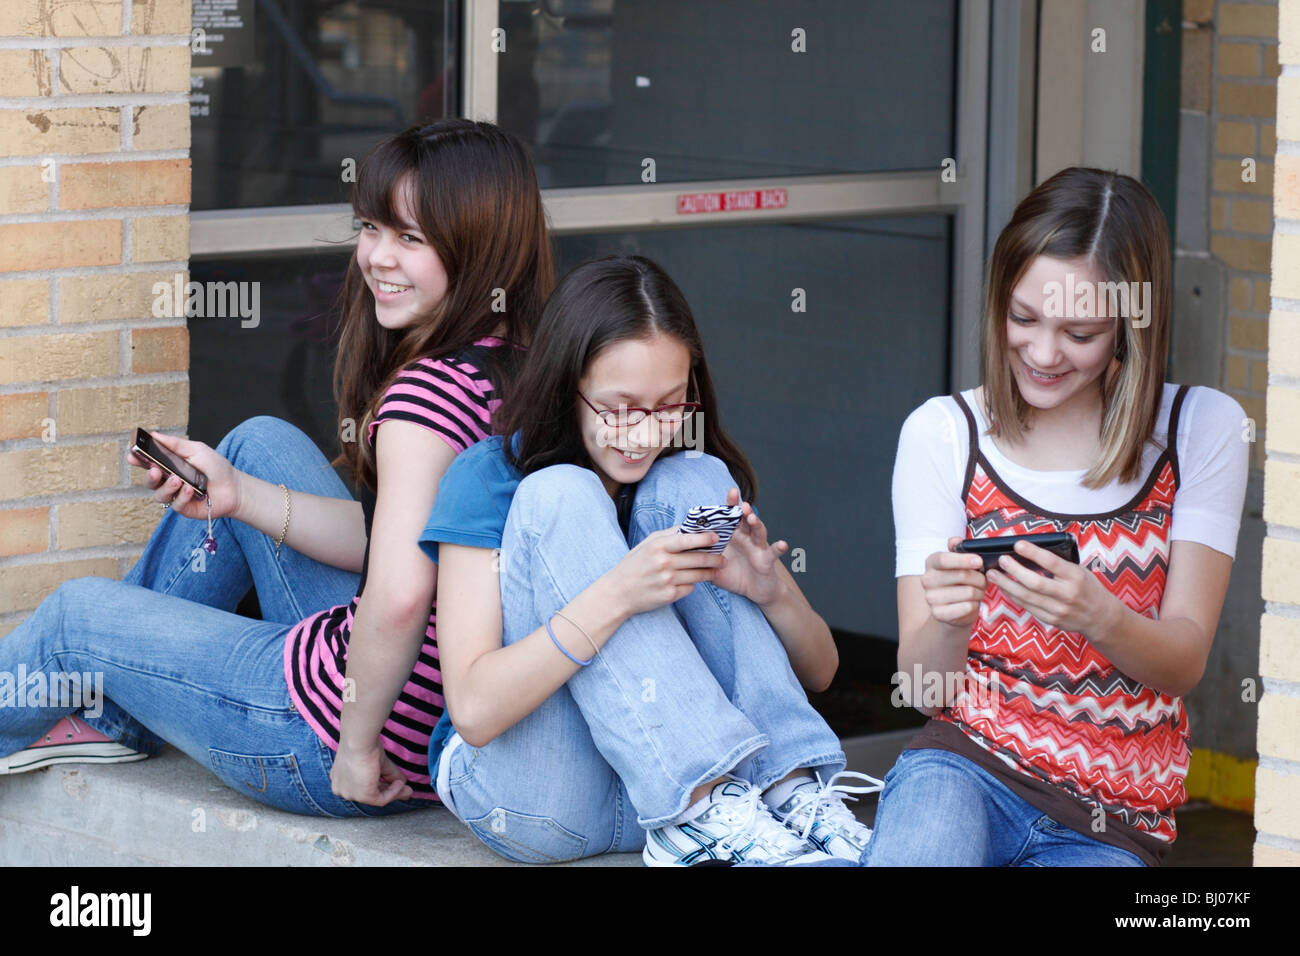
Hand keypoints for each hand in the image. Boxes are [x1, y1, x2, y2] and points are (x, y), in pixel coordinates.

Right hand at [128, 431, 239, 520]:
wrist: (234, 487)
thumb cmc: (215, 467)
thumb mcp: (197, 450)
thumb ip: (175, 444)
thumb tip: (154, 434)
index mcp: (169, 464)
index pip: (148, 462)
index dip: (138, 459)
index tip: (132, 454)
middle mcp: (169, 480)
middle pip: (149, 481)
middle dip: (149, 476)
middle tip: (154, 470)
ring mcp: (175, 495)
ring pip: (159, 495)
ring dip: (167, 487)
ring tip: (178, 479)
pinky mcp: (183, 507)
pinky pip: (175, 504)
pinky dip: (182, 496)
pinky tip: (190, 490)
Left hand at [330, 741, 412, 806]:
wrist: (359, 741)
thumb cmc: (363, 744)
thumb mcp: (377, 761)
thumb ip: (388, 774)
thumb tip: (403, 783)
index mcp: (340, 779)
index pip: (361, 786)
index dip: (380, 785)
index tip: (395, 784)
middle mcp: (341, 790)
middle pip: (369, 793)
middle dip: (389, 792)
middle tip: (406, 790)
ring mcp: (351, 795)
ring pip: (376, 797)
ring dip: (394, 793)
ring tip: (407, 788)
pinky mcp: (363, 796)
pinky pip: (382, 799)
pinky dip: (394, 792)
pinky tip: (400, 783)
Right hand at [605, 526, 722, 617]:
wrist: (618, 592)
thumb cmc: (634, 564)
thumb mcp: (647, 544)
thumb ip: (669, 534)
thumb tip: (691, 527)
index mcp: (658, 546)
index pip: (688, 540)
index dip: (705, 538)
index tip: (718, 537)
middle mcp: (663, 562)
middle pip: (698, 559)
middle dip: (714, 558)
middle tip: (724, 558)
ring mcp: (667, 580)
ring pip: (698, 575)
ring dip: (710, 572)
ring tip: (716, 569)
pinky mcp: (669, 595)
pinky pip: (689, 587)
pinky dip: (692, 584)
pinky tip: (691, 581)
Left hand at [712, 487, 786, 605]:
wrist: (756, 591)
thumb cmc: (735, 575)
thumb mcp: (714, 567)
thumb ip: (701, 559)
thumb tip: (680, 555)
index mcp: (732, 537)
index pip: (729, 518)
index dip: (728, 506)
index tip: (728, 493)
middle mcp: (746, 538)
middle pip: (744, 520)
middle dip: (742, 510)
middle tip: (739, 502)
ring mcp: (758, 547)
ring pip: (758, 532)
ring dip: (756, 523)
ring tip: (752, 517)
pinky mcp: (767, 559)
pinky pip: (774, 553)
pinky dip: (779, 548)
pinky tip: (783, 544)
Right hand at [920, 537, 988, 627]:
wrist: (952, 610)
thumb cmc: (959, 582)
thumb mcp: (959, 564)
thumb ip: (958, 550)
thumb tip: (955, 540)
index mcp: (931, 563)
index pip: (944, 559)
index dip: (963, 560)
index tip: (979, 561)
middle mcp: (927, 580)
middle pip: (962, 576)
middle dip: (980, 578)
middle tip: (983, 581)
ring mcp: (931, 598)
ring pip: (969, 592)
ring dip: (980, 593)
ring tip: (978, 593)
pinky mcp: (939, 614)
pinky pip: (967, 607)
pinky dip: (975, 606)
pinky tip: (971, 604)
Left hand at [985, 539, 1116, 636]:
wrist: (1100, 617)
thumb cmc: (1087, 587)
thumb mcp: (1079, 570)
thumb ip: (1058, 564)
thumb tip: (1030, 551)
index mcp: (1076, 577)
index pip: (1052, 563)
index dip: (1033, 553)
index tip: (1017, 544)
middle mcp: (1067, 594)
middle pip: (1035, 583)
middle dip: (1014, 570)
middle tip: (1000, 560)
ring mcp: (1059, 609)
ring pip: (1027, 597)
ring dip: (1006, 585)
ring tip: (993, 574)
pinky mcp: (1051, 620)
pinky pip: (1027, 607)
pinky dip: (1013, 596)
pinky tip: (1003, 588)